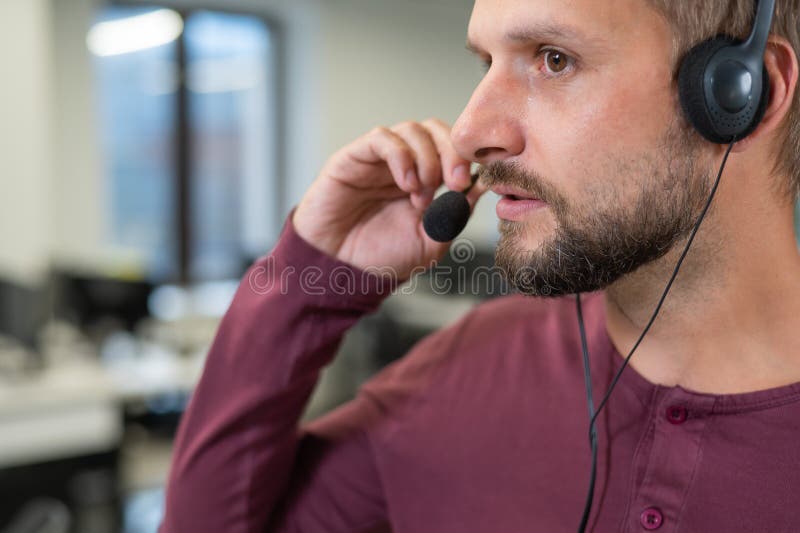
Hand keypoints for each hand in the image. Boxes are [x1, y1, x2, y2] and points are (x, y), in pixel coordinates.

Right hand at [293, 119, 485, 278]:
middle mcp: (403, 164)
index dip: (466, 158)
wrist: (340, 271)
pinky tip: (406, 184)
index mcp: (424, 180)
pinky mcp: (353, 158)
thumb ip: (456, 213)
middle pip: (436, 130)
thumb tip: (483, 185)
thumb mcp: (431, 241)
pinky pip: (381, 138)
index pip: (452, 147)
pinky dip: (401, 156)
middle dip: (453, 152)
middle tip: (455, 182)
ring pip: (412, 129)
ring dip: (427, 158)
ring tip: (422, 193)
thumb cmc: (381, 259)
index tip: (470, 184)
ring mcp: (378, 160)